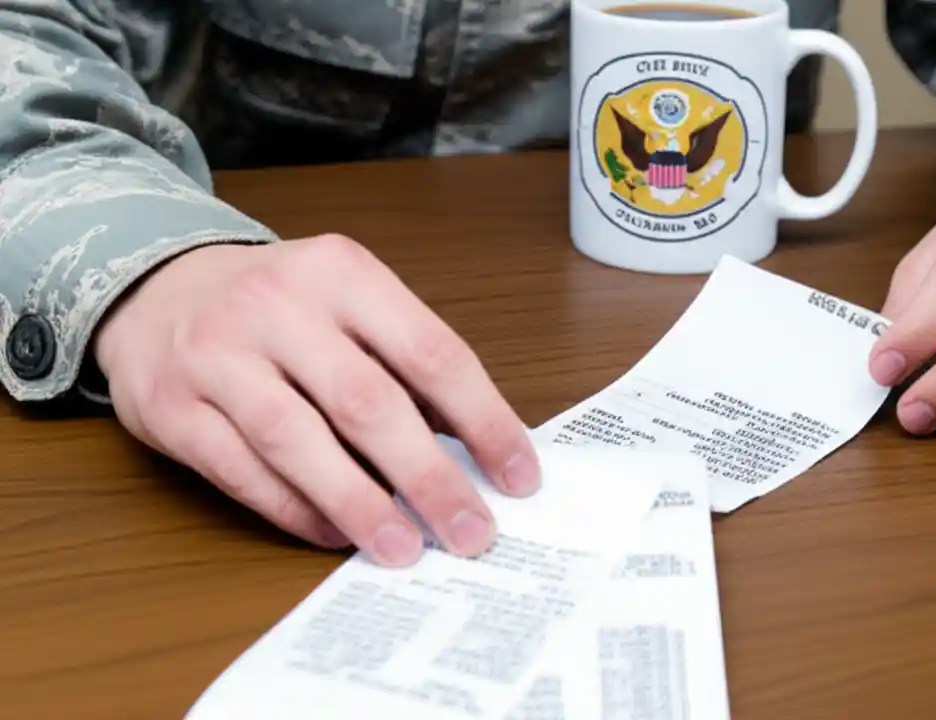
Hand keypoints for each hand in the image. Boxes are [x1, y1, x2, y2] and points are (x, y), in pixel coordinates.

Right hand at [93, 235, 539, 564]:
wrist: (159, 287)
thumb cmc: (281, 307)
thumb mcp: (350, 302)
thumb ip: (407, 361)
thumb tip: (478, 447)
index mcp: (342, 272)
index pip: (432, 353)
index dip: (484, 420)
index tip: (519, 475)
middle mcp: (277, 305)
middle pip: (367, 403)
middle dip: (429, 477)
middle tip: (472, 531)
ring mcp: (216, 354)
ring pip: (298, 442)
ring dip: (361, 505)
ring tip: (406, 548)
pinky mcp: (170, 406)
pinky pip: (243, 472)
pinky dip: (296, 510)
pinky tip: (337, 534)